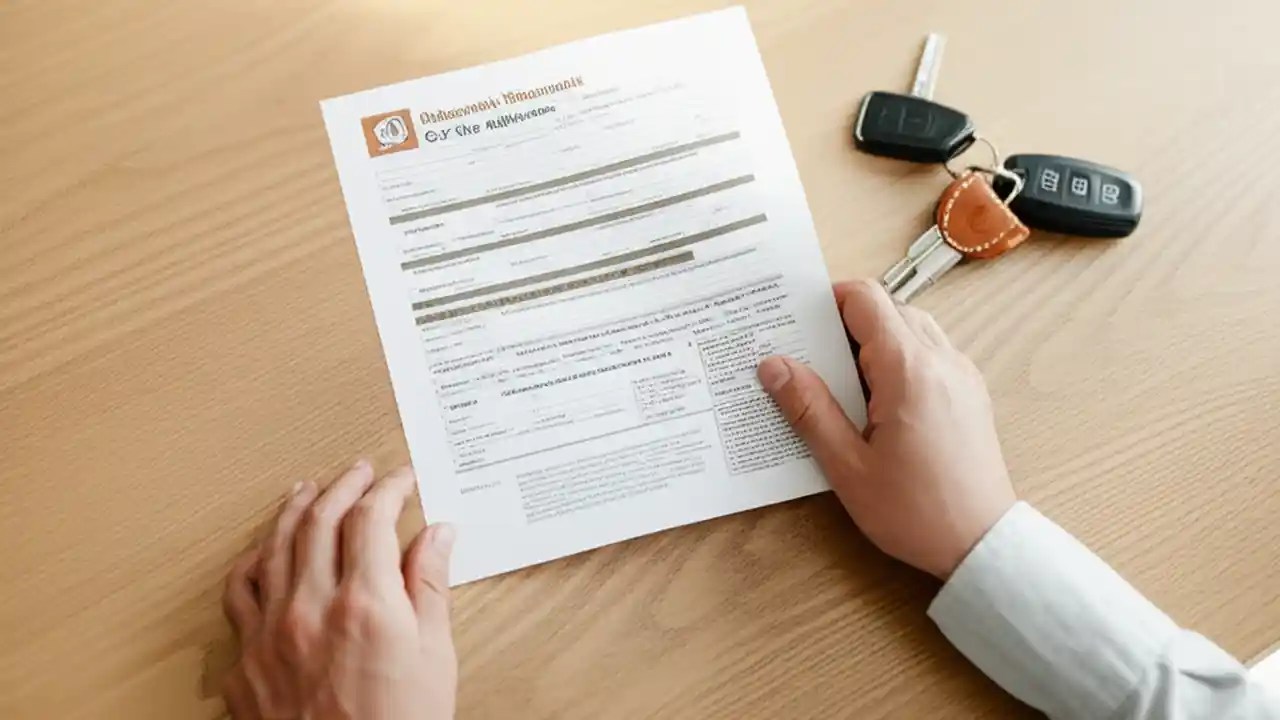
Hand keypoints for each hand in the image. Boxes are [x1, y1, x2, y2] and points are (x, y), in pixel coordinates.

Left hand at [221, 462, 456, 718]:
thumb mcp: (434, 656)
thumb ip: (428, 587)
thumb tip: (437, 534)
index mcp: (366, 604)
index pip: (372, 519)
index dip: (389, 488)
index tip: (401, 479)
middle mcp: (311, 608)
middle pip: (320, 521)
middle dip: (343, 486)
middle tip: (360, 471)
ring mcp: (270, 633)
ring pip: (275, 548)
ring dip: (295, 510)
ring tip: (309, 490)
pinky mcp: (246, 662)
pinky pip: (240, 594)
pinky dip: (254, 562)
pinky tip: (264, 552)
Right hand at [757, 280, 1015, 578]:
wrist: (982, 543)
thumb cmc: (916, 512)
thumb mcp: (847, 465)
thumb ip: (809, 409)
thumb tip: (774, 366)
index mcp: (908, 370)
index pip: (865, 299)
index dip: (827, 300)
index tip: (796, 321)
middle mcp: (941, 360)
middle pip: (887, 308)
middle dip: (845, 324)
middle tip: (809, 357)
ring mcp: (961, 375)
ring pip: (911, 329)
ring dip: (873, 342)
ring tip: (840, 384)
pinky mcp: (969, 393)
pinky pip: (929, 354)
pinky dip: (898, 360)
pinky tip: (875, 402)